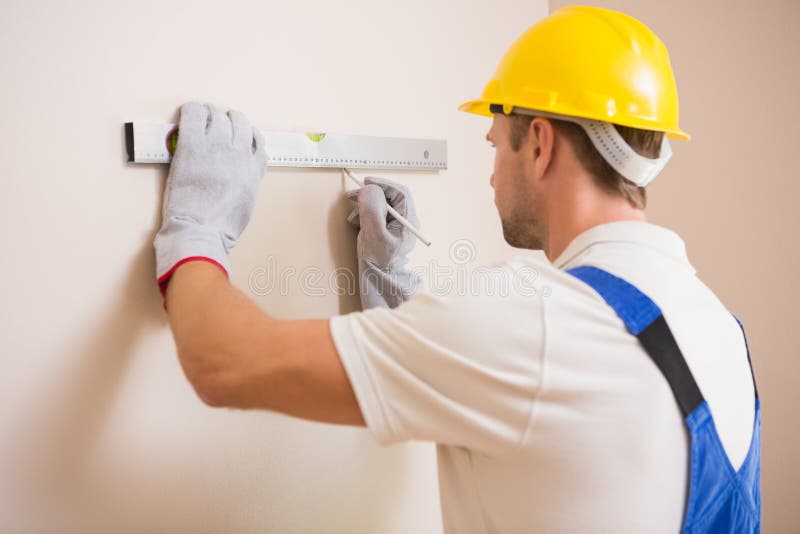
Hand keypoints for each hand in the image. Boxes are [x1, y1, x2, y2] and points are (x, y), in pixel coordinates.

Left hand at [154, 102, 266, 294]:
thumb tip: (237, 176)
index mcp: (253, 169)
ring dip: (209, 113)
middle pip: (239, 121)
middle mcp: (239, 153)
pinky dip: (191, 110)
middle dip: (227, 120)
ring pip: (217, 114)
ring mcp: (217, 147)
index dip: (246, 135)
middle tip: (215, 123)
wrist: (200, 230)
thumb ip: (246, 183)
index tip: (237, 136)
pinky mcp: (193, 145)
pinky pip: (194, 113)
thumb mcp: (245, 204)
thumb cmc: (220, 226)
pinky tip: (187, 115)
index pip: (257, 140)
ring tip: (200, 117)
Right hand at [346, 176, 421, 308]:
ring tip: (353, 215)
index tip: (366, 183)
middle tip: (352, 195)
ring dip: (365, 205)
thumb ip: (372, 210)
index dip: (383, 184)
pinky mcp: (387, 229)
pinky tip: (356, 221)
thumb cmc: (379, 260)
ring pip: (381, 205)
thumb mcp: (375, 234)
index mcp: (408, 220)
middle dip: (370, 194)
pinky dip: (365, 214)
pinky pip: (377, 214)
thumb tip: (369, 189)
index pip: (400, 193)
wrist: (379, 279)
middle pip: (390, 197)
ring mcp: (396, 225)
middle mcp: (405, 220)